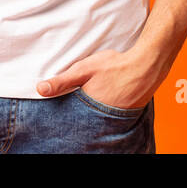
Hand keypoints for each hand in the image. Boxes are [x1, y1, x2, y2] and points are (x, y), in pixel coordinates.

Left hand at [35, 46, 162, 109]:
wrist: (147, 66)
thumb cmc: (115, 66)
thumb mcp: (84, 69)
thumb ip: (62, 81)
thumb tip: (40, 89)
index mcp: (89, 108)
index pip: (69, 119)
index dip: (62, 117)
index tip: (55, 119)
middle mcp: (102, 118)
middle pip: (83, 121)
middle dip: (76, 119)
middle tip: (71, 115)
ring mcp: (115, 118)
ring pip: (96, 120)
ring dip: (91, 116)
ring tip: (87, 108)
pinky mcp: (125, 115)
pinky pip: (109, 118)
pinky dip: (103, 114)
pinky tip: (102, 105)